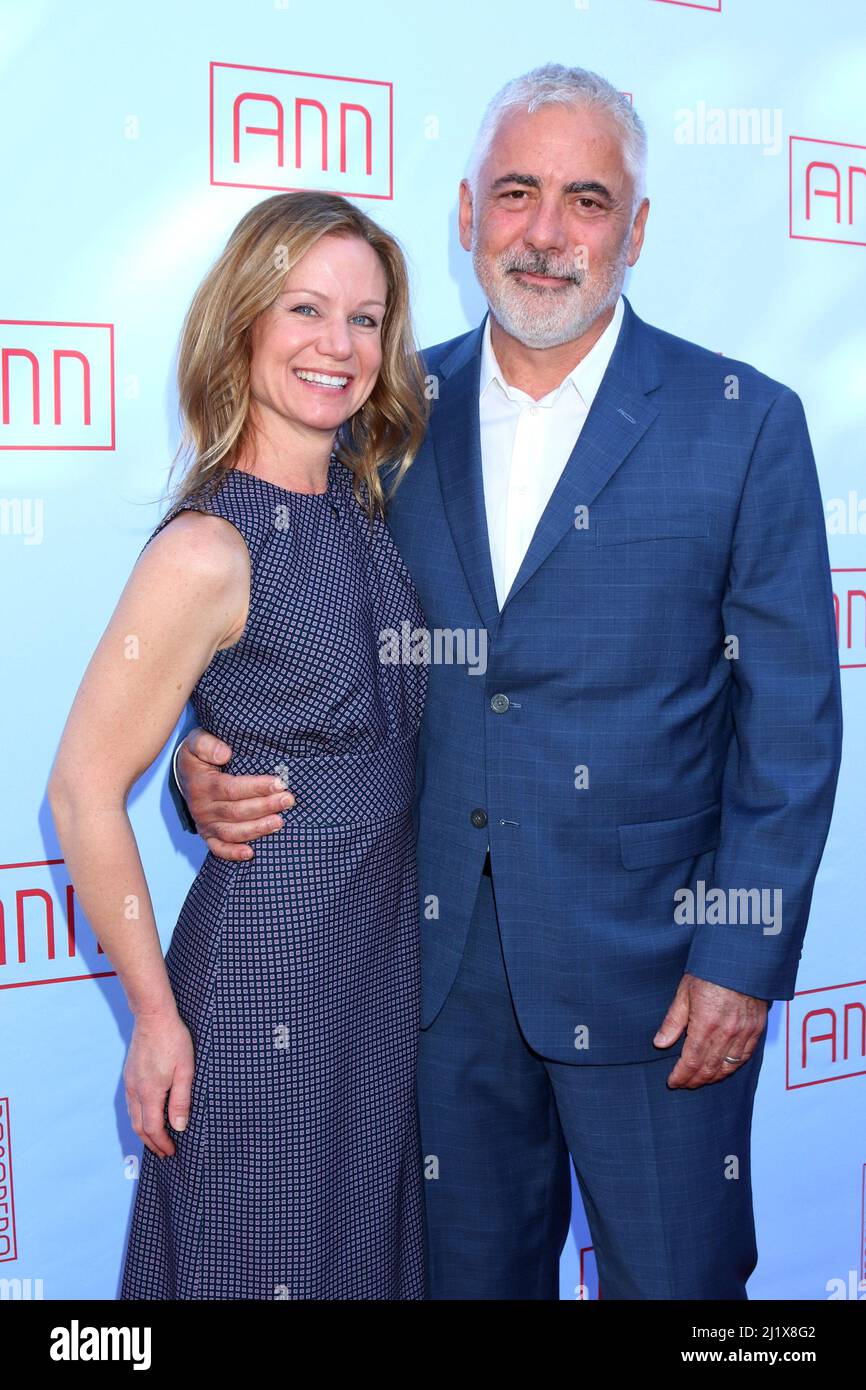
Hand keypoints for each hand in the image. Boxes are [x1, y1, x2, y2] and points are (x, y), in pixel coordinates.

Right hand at [124, 1010, 195, 1157]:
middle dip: (151, 1142)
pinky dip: (138, 1116)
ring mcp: (130, 1081)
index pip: (152, 1128)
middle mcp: (135, 1090)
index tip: (171, 1152)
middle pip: (139, 1126)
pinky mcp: (130, 1073)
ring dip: (143, 1130)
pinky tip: (147, 1114)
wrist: (153, 1016)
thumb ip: (181, 1100)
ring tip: (156, 1138)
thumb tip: (178, 1127)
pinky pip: (131, 1103)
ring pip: (132, 1115)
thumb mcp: (185, 1070)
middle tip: (163, 1152)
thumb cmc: (173, 1040)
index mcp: (149, 1092)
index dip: (161, 1143)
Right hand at [176, 727, 294, 861]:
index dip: (256, 787)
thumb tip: (224, 753)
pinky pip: (218, 848)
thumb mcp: (196, 741)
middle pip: (236, 811)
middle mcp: (202, 808)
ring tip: (280, 822)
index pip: (232, 788)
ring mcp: (204, 824)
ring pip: (232, 832)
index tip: (279, 783)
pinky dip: (233, 853)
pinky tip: (251, 854)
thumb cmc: (199, 755)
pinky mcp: (207, 835)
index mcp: (202, 785)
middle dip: (265, 806)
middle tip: (288, 800)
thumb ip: (207, 744)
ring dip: (257, 829)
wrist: (185, 773)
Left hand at [653, 973, 767, 1088]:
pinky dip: (733, 1068)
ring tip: (700, 1080)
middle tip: (684, 1084)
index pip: (691, 1062)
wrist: (741, 958)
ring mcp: (744, 1033)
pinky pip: (745, 1057)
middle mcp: (727, 1033)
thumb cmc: (710, 972)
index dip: (681, 1076)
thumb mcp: (684, 992)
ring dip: (713, 1078)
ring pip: (728, 1067)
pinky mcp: (756, 1029)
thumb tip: (660, 1044)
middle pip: (709, 1068)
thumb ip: (673, 1021)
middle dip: (695, 1080)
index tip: (672, 1082)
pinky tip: (723, 1069)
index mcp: (706, 1025)